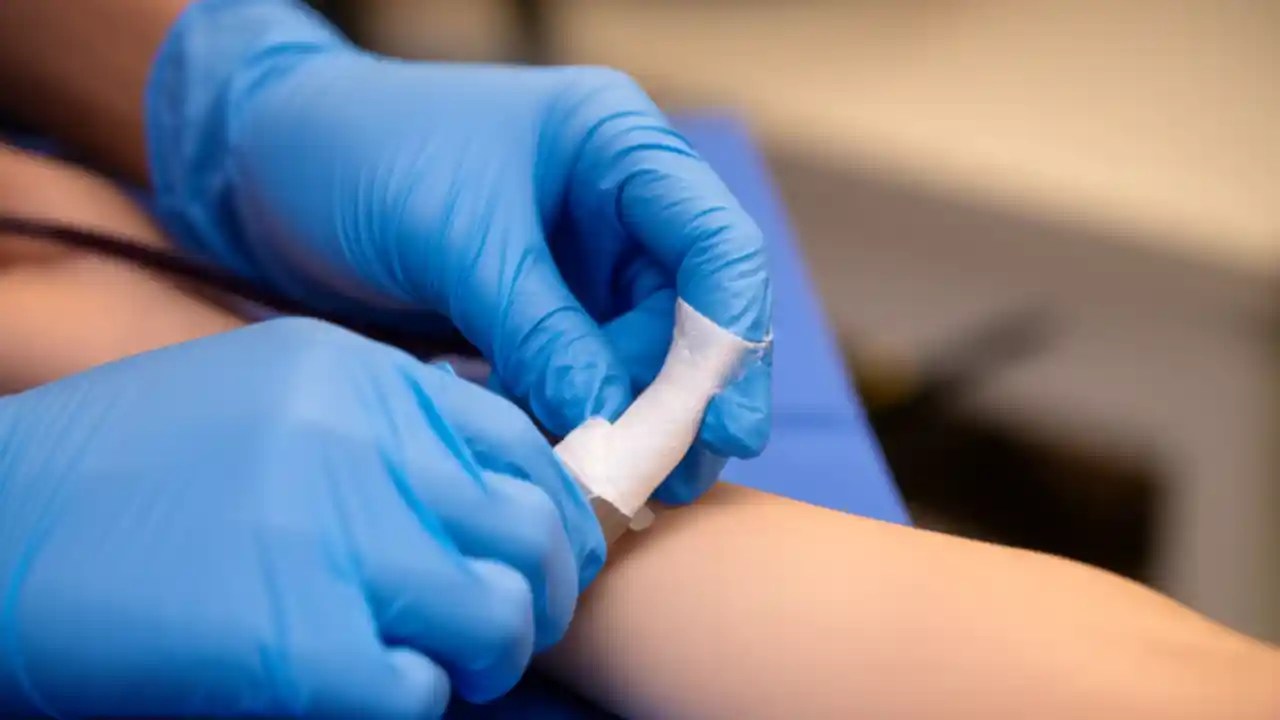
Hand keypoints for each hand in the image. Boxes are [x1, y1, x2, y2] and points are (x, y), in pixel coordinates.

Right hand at [0, 319, 602, 717]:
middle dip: (540, 593)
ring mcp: (334, 543)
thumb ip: (385, 426)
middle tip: (503, 624)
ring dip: (487, 656)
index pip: (523, 447)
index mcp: (361, 379)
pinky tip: (368, 684)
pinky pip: (420, 692)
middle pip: (530, 535)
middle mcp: (363, 448)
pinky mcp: (297, 646)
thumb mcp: (272, 395)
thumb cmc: (132, 468)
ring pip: (497, 618)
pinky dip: (414, 699)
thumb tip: (484, 485)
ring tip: (442, 663)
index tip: (559, 553)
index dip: (559, 512)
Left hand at [148, 0, 772, 501]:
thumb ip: (542, 332)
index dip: (733, 338)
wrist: (258, 167)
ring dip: (625, 422)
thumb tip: (612, 428)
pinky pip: (580, 375)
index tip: (726, 426)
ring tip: (604, 486)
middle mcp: (615, 202)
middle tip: (667, 483)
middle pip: (691, 313)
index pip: (715, 242)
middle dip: (683, 399)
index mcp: (615, 147)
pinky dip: (572, 419)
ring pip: (638, 356)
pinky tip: (553, 457)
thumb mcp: (458, 241)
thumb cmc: (356, 157)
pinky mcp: (536, 309)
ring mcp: (577, 260)